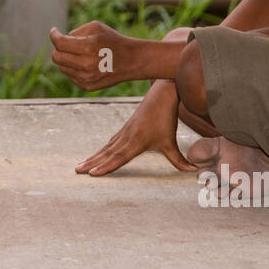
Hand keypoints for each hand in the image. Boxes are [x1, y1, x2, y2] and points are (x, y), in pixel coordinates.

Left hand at [50, 20, 145, 90]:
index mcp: (87, 47)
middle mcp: (86, 65)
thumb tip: (61, 40)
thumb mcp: (96, 27)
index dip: (54, 35)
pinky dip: (73, 68)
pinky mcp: (88, 86)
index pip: (59, 43)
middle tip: (64, 43)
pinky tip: (84, 63)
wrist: (131, 61)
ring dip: (65, 58)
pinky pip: (70, 76)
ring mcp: (86, 78)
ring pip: (62, 68)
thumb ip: (76, 31)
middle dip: (58, 48)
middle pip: (56, 57)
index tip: (54, 31)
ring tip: (78, 53)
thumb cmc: (113, 40)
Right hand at [76, 80, 195, 175]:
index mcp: (136, 141)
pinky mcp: (125, 128)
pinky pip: (110, 142)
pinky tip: (97, 155)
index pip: (119, 157)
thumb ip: (178, 159)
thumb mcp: (171, 140)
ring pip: (106, 147)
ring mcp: (124, 132)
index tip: (92, 174)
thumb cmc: (166, 117)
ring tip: (80, 166)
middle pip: (106, 153)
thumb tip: (192, 171)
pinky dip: (102, 150)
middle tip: (77, 170)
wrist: (162, 94)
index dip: (106, 167)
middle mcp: (126, 137)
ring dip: (93, 157)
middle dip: (91, 163)